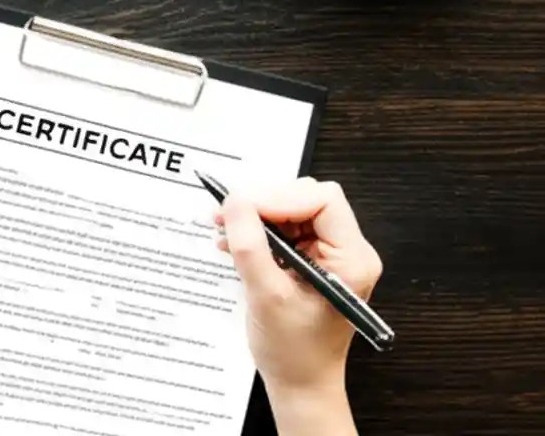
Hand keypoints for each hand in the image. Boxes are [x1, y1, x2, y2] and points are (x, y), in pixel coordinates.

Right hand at [217, 179, 382, 397]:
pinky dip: (258, 231)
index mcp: (352, 260)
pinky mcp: (312, 259)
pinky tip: (235, 242)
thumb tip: (234, 203)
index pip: (323, 200)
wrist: (301, 382)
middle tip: (228, 216)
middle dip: (263, 205)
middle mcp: (347, 252)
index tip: (242, 207)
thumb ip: (251, 247)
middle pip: (306, 199)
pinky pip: (285, 228)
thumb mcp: (267, 297)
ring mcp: (330, 255)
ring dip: (256, 217)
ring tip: (227, 231)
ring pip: (292, 210)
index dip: (280, 198)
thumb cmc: (295, 353)